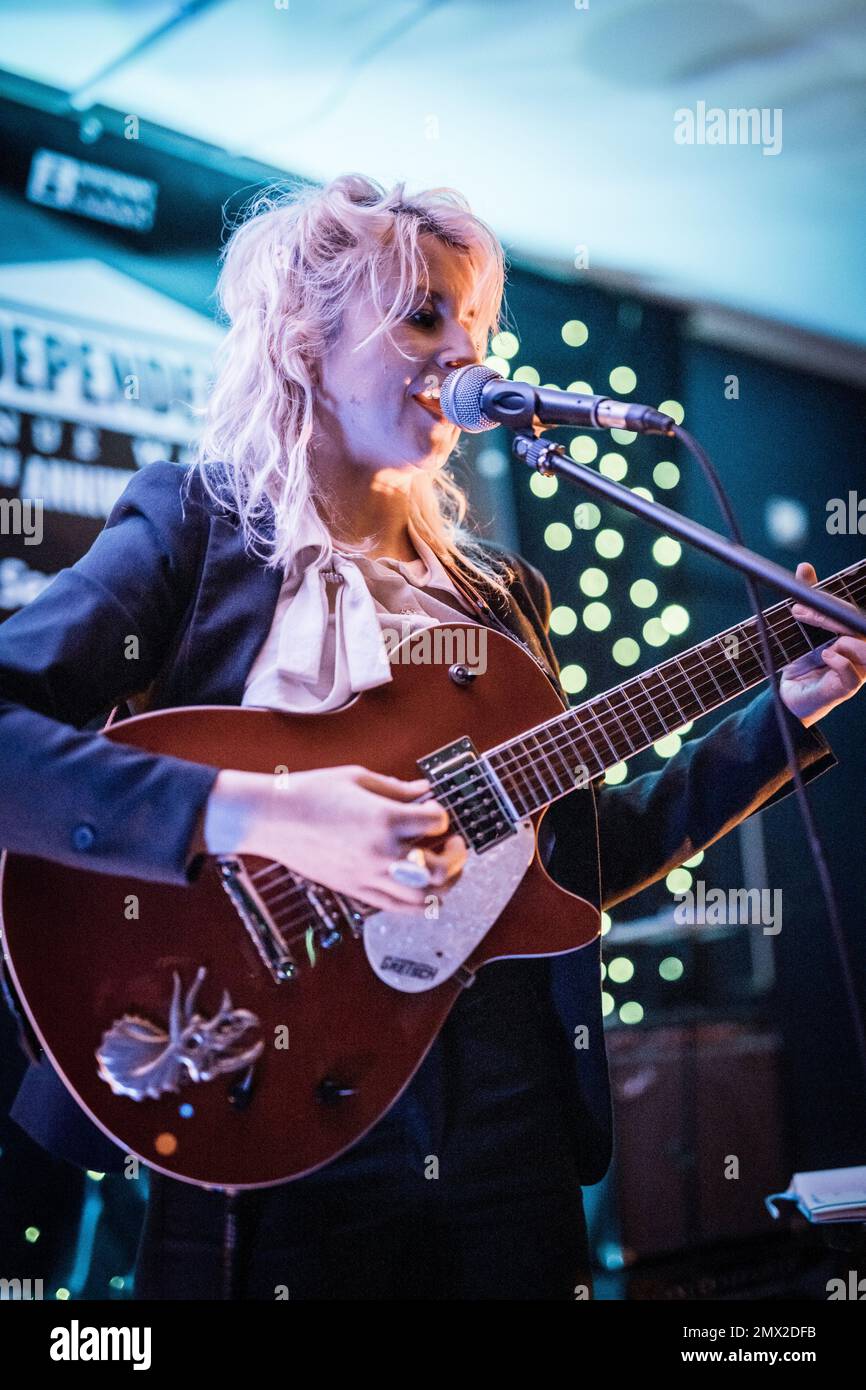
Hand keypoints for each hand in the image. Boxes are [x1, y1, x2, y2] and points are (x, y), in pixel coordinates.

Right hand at [202, 764, 467, 911]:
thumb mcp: (358, 778)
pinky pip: (399, 908)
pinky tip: (421, 887)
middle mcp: (382, 853)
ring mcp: (369, 877)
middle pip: (441, 868)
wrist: (272, 817)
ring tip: (443, 868)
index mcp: (385, 819)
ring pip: (425, 896)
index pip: (436, 822)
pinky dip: (419, 902)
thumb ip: (397, 788)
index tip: (435, 809)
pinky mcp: (356, 891)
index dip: (442, 814)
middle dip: (456, 855)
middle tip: (453, 842)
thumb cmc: (310, 792)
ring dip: (443, 883)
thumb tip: (425, 790)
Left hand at [779, 562, 865, 726]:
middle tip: (798, 613)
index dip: (828, 603)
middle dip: (828, 617)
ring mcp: (857, 671)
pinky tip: (825, 655)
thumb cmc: (802, 661)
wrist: (790, 695)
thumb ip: (808, 599)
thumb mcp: (802, 628)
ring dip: (840, 638)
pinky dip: (840, 661)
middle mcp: (859, 652)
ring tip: (816, 639)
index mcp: (851, 635)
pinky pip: (854, 675)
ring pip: (865, 649)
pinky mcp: (846, 689)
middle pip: (857, 625)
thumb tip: (805, 567)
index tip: (798, 603)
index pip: (848, 613)